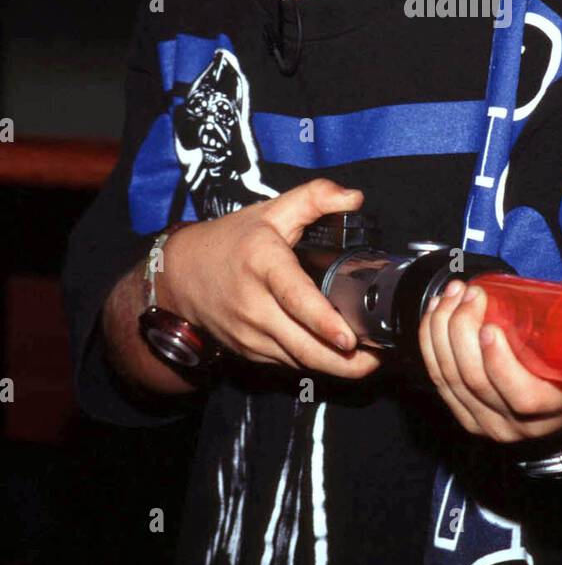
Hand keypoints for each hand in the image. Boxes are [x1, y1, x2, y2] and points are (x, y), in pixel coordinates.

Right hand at [158, 179, 381, 380]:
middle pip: (303, 346)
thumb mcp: (272, 210)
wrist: (180, 275)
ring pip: (299, 362)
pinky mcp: (249, 352)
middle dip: (344, 361)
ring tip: (369, 360)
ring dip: (334, 367)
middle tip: (378, 356)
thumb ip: (315, 197)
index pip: (294, 297)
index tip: (348, 338)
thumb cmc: (232, 241)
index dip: (322, 321)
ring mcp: (249, 334)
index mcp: (263, 264)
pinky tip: (338, 359)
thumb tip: (354, 197)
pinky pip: (288, 364)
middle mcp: (254, 305)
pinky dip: (314, 364)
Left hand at [418, 267, 561, 441]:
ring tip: (452, 295)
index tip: (490, 326)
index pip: (521, 397)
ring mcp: (486, 422)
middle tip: (471, 294)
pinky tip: (435, 313)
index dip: (500, 363)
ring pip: (451, 378)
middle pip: (476, 381)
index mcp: (552, 408)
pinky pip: (437, 379)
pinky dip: (430, 343)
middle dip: (463, 330)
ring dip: (443, 329)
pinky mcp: (464, 414)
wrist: (554, 398)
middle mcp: (516, 424)